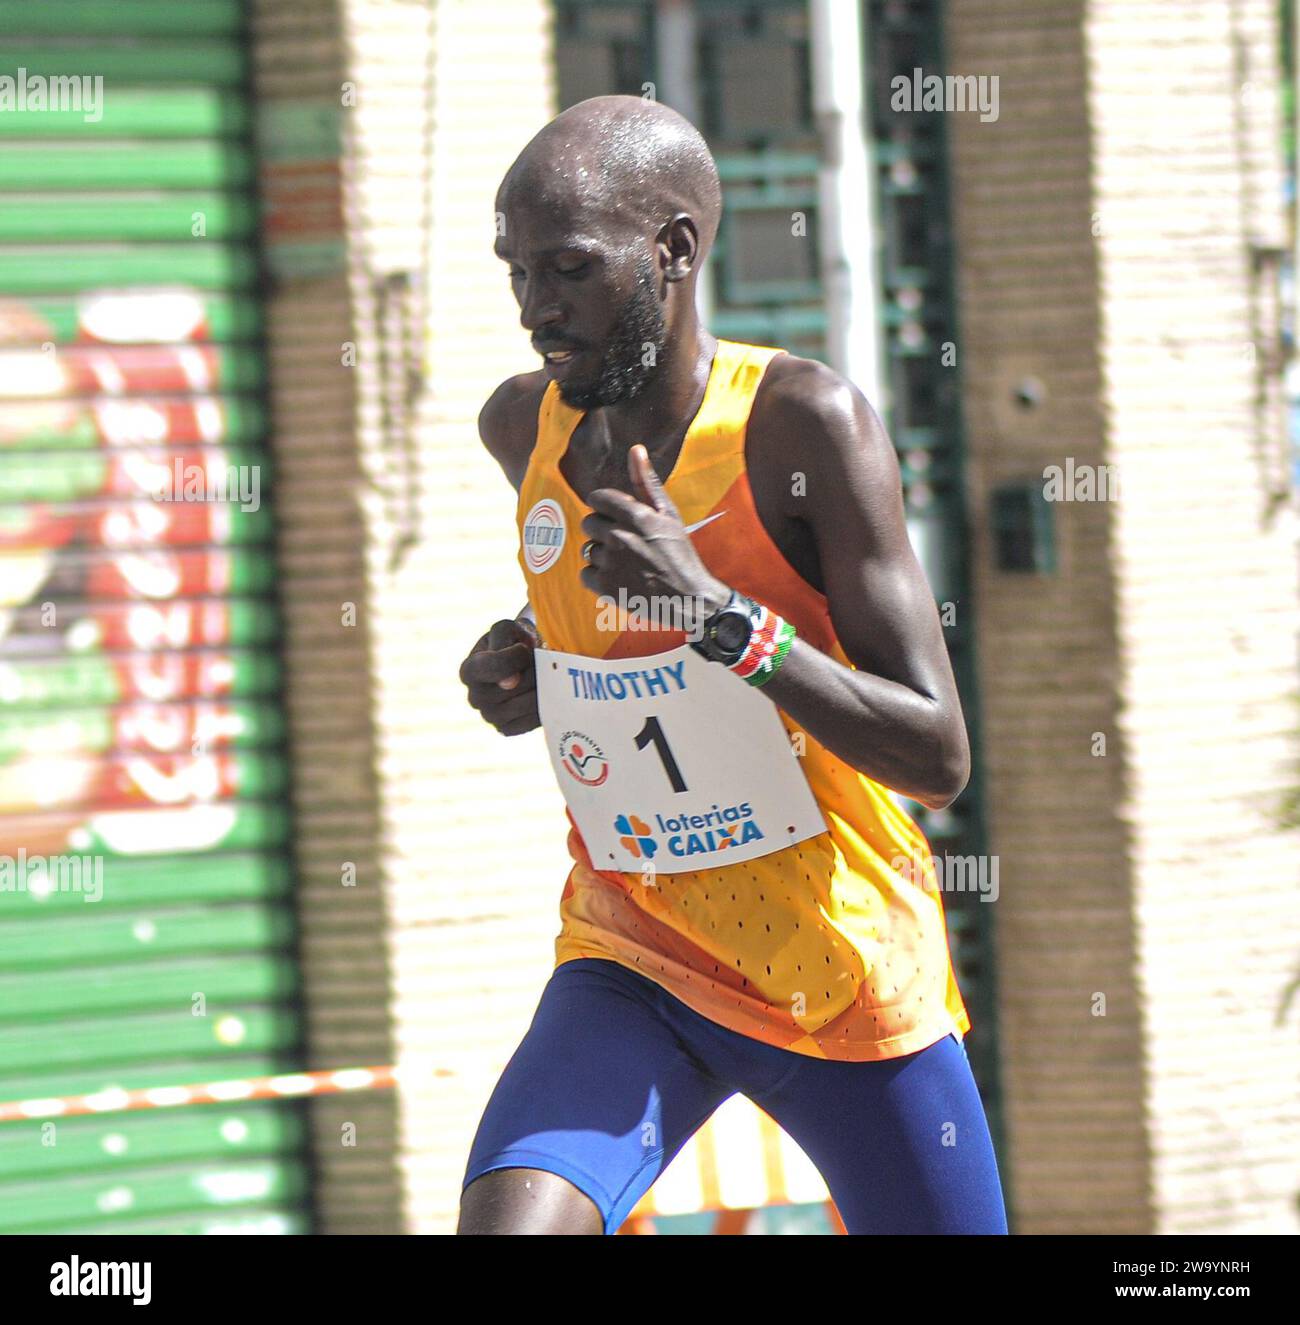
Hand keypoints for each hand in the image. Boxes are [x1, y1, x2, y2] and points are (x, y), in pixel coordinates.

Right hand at [459, 618, 540, 735]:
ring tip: (541, 675)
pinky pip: (534, 720)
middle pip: (518, 685)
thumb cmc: (512, 640)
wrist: (523, 659)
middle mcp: (475, 698)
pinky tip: (542, 692)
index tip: (524, 648)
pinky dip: (546, 704)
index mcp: (469, 671)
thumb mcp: (506, 627)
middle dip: (534, 669)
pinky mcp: (507, 730)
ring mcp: (490, 717)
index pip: (496, 667)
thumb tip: (509, 684)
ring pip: (530, 703)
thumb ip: (503, 641)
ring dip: (544, 685)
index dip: (517, 656)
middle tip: (536, 661)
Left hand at [579, 445, 729, 626]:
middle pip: (589, 524)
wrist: (689, 599)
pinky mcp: (605, 587)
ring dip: (603, 557)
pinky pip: (585, 574)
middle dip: (603, 532)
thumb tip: (636, 449)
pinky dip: (597, 579)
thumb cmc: (680, 554)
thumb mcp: (669, 514)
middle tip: (626, 545)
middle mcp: (621, 537)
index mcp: (637, 515)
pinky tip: (618, 579)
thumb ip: (647, 482)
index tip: (616, 518)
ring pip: (588, 550)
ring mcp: (612, 563)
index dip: (606, 508)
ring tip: (626, 565)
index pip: (597, 499)